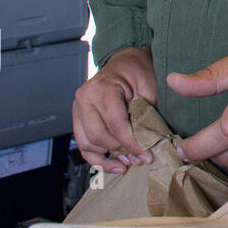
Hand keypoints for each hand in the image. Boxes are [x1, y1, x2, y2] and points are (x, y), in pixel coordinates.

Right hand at [72, 45, 156, 171]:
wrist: (126, 62)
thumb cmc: (137, 70)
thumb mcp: (149, 85)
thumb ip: (147, 112)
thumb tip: (149, 141)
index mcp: (101, 88)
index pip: (114, 123)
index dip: (130, 142)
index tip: (145, 153)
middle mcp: (84, 99)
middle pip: (98, 136)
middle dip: (121, 151)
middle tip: (140, 159)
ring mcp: (78, 110)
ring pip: (88, 144)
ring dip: (109, 157)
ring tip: (129, 163)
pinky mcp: (79, 120)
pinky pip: (84, 145)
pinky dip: (97, 159)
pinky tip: (113, 165)